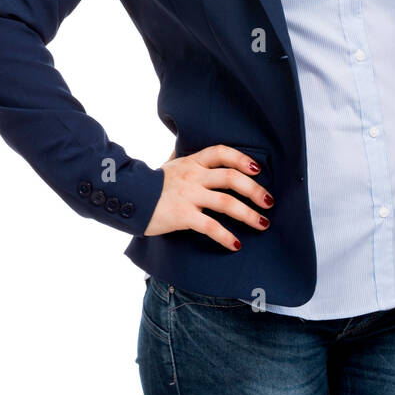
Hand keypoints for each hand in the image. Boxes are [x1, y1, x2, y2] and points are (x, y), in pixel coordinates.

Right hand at [143, 143, 272, 249]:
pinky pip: (210, 226)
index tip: (258, 170)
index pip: (222, 152)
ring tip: (263, 223)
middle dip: (255, 190)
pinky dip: (226, 236)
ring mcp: (189, 195)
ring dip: (249, 214)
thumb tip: (189, 150)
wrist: (125, 198)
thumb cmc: (149, 184)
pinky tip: (236, 244)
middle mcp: (194, 176)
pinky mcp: (182, 216)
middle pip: (232, 178)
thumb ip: (183, 161)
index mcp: (192, 162)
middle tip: (269, 202)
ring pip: (227, 202)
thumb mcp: (169, 166)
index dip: (243, 159)